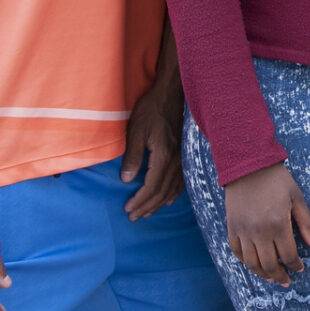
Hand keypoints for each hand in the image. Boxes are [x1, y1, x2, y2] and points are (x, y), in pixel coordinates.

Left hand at [120, 79, 184, 219]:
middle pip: (162, 192)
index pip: (152, 187)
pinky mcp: (183, 153)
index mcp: (164, 156)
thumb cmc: (151, 110)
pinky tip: (168, 199)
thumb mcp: (135, 131)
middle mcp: (176, 160)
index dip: (140, 201)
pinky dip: (174, 193)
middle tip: (134, 217)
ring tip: (147, 212)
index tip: (127, 209)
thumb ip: (132, 157)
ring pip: (173, 188)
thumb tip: (126, 180)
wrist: (171, 94)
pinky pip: (181, 180)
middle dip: (147, 207)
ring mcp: (182, 157)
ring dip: (159, 203)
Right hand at [225, 163, 309, 286]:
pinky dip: (245, 262)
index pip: (288, 255)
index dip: (296, 265)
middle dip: (279, 276)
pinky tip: (253, 264)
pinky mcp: (231, 227)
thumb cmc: (276, 180)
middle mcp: (259, 232)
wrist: (248, 165)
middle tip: (286, 281)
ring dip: (262, 274)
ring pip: (251, 263)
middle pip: (269, 264)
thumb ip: (306, 222)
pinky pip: (236, 252)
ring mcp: (243, 231)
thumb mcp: (297, 197)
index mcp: (278, 224)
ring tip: (270, 277)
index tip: (300, 268)